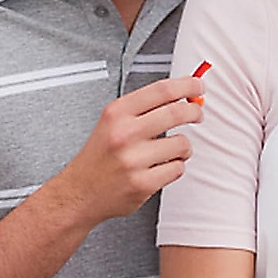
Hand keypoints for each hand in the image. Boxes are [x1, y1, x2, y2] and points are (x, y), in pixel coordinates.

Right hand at [52, 76, 204, 225]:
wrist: (80, 192)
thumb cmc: (99, 155)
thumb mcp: (112, 121)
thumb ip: (144, 107)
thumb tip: (182, 95)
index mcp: (117, 113)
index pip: (161, 90)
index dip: (187, 85)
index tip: (197, 86)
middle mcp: (124, 134)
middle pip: (177, 112)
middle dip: (195, 111)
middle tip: (197, 113)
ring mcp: (134, 160)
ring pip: (182, 144)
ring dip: (184, 147)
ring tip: (172, 149)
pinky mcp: (142, 183)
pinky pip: (177, 169)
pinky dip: (175, 167)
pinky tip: (162, 166)